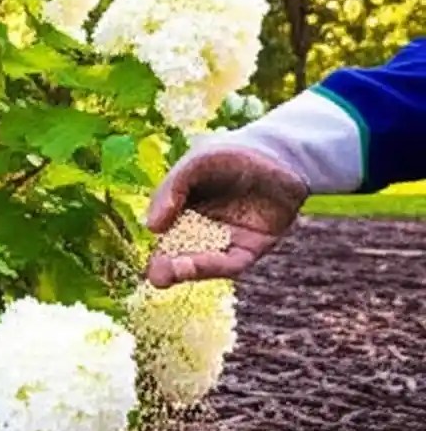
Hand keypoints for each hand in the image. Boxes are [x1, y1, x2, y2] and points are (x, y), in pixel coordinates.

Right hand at [145, 144, 307, 287]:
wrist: (282, 153)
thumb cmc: (233, 152)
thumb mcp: (196, 163)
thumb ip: (171, 190)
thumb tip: (152, 227)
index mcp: (184, 211)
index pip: (166, 236)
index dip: (157, 251)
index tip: (147, 262)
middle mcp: (204, 229)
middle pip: (182, 254)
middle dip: (168, 268)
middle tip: (156, 277)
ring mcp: (227, 240)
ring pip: (204, 261)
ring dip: (188, 270)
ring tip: (170, 273)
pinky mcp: (251, 248)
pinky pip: (231, 261)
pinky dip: (213, 266)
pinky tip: (195, 266)